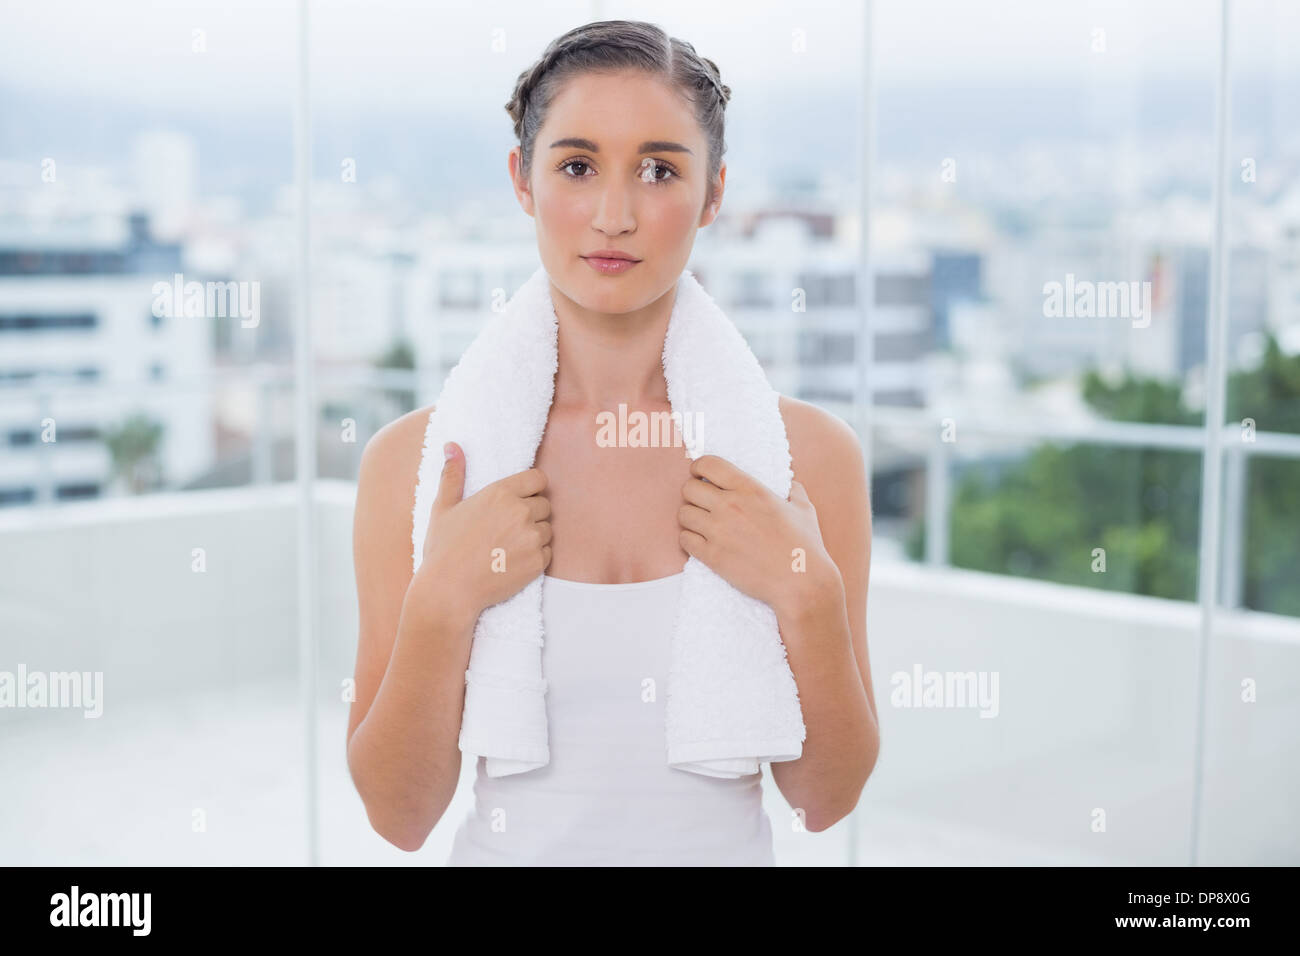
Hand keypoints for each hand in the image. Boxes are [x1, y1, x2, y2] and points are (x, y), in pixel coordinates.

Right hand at [415, 441, 552, 619]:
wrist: (450, 591)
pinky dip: (535, 557)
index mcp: (500, 493)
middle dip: (532, 514)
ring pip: (548, 529)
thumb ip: (453, 475)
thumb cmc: (443, 549)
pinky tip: (513, 563)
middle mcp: (520, 512)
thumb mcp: (443, 508)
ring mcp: (531, 538)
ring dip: (535, 536)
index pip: (538, 478)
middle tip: (509, 529)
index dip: (531, 488)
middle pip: (545, 504)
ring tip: (509, 547)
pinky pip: (548, 553)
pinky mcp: (537, 562)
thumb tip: (452, 446)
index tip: (520, 500)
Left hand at [677, 454, 840, 621]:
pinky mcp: (712, 556)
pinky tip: (701, 542)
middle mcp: (730, 506)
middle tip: (701, 502)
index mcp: (750, 489)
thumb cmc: (805, 546)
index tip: (700, 475)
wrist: (801, 582)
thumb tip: (791, 486)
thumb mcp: (804, 510)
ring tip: (701, 523)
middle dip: (693, 493)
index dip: (699, 467)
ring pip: (683, 514)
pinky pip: (685, 539)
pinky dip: (689, 539)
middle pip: (689, 488)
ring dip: (690, 517)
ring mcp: (719, 531)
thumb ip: (794, 491)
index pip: (708, 464)